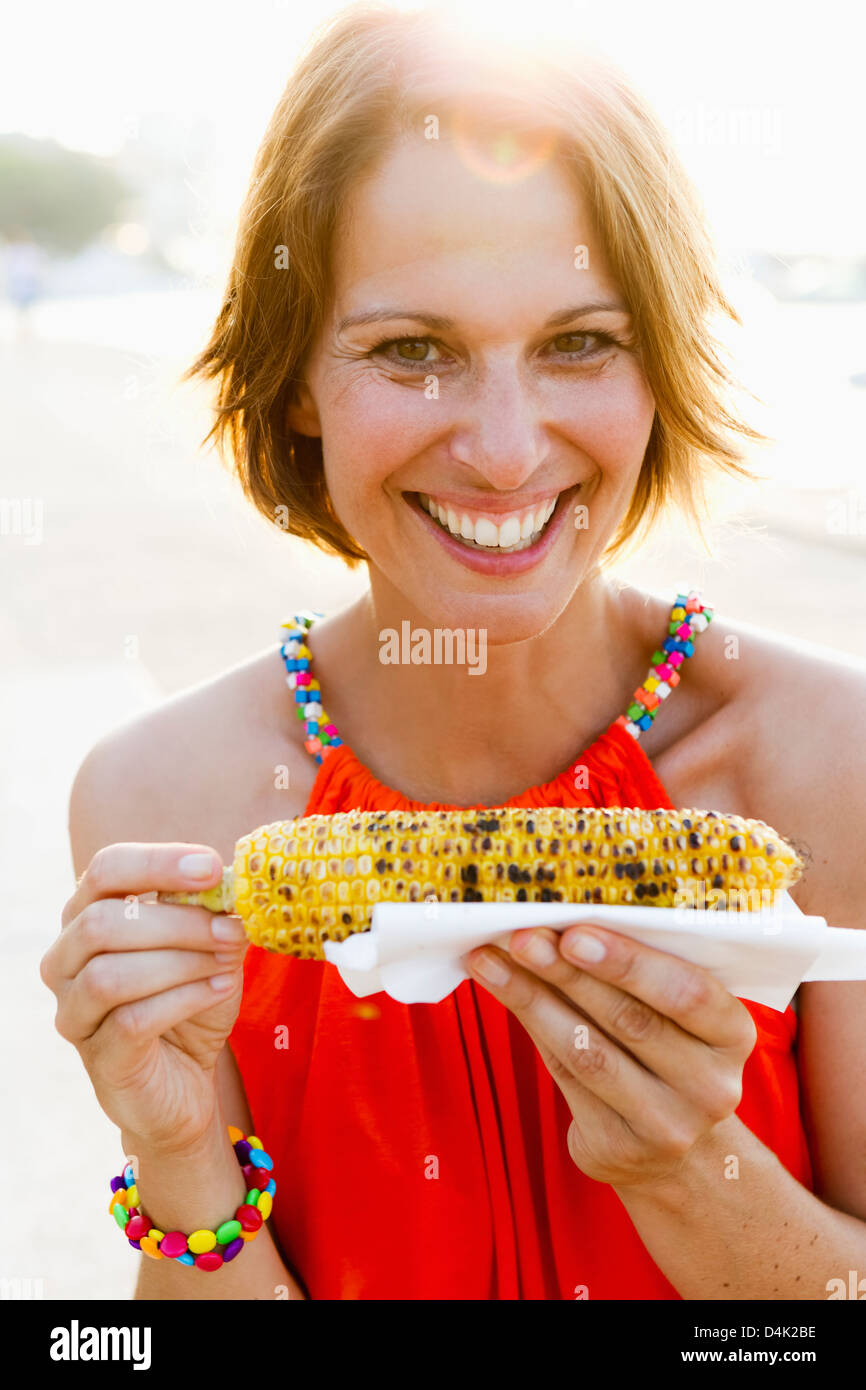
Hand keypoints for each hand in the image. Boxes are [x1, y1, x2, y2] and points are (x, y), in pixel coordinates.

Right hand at [40, 843, 247, 1156]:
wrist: (185, 1081)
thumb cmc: (189, 1000)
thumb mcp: (207, 947)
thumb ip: (211, 914)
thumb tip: (234, 885)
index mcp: (88, 915)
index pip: (106, 869)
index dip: (157, 863)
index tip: (210, 867)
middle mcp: (65, 961)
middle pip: (102, 923)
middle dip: (177, 922)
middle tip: (231, 929)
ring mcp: (74, 1012)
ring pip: (110, 975)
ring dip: (180, 962)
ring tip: (227, 961)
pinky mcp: (99, 1058)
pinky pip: (131, 1020)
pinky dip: (184, 998)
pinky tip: (219, 989)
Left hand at [464, 924, 757, 1190]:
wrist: (676, 1152)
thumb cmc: (664, 1053)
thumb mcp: (676, 1016)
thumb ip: (636, 975)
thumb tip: (561, 917)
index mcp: (734, 1035)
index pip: (689, 993)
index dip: (630, 963)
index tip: (575, 933)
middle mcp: (711, 1087)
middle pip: (631, 1020)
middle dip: (569, 974)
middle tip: (522, 938)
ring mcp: (668, 1126)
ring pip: (589, 1053)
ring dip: (533, 1000)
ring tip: (490, 960)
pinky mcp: (619, 1149)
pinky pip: (566, 1079)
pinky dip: (531, 1029)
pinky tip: (502, 994)